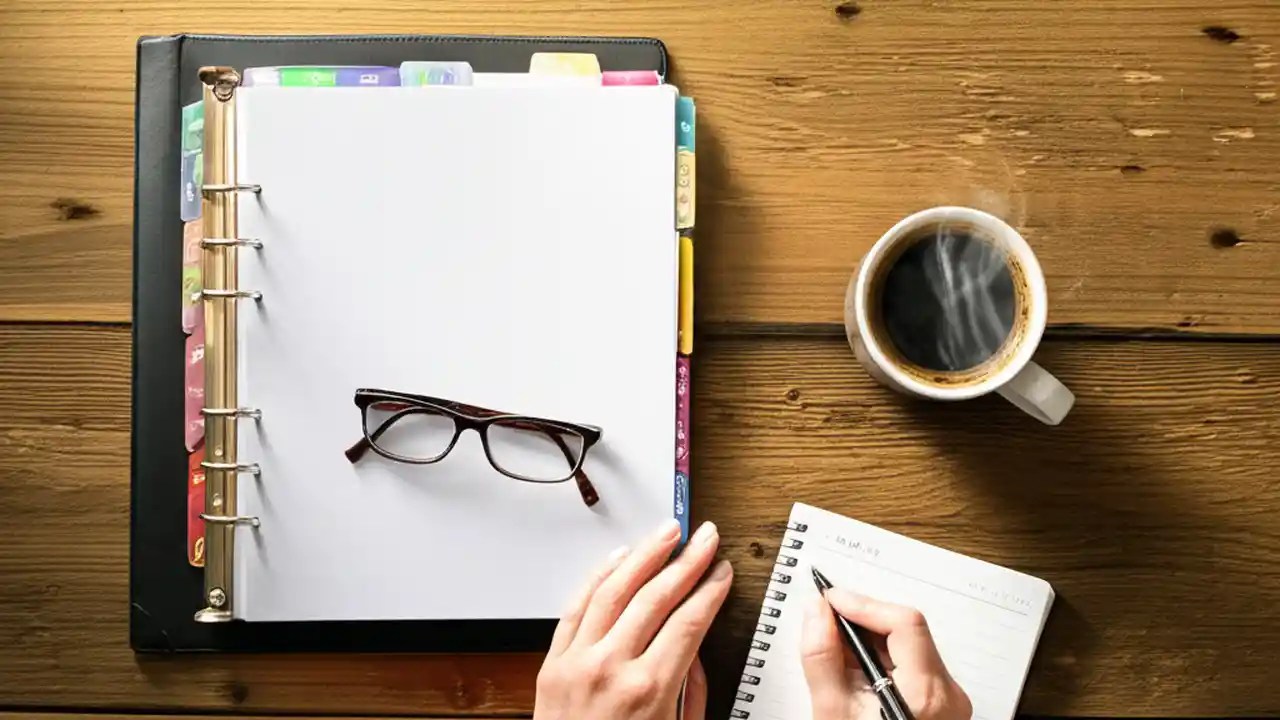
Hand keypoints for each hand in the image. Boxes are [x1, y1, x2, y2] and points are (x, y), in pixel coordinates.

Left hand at [534, 519, 731, 719]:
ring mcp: (577, 663)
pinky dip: (598, 577)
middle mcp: (611, 669)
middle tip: (704, 537)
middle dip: (686, 560)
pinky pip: (576, 607)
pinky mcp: (552, 665)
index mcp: (649, 690)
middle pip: (656, 596)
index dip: (709, 588)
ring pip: (613, 590)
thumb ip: (691, 691)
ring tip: (666, 532)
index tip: (721, 570)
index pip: (688, 620)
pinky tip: (619, 559)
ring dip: (644, 555)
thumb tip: (695, 646)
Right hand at [801, 589, 971, 719]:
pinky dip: (883, 661)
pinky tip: (855, 670)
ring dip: (870, 640)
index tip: (830, 598)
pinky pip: (914, 667)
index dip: (862, 603)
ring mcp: (950, 703)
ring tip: (835, 647)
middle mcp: (949, 694)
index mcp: (927, 693)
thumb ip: (822, 656)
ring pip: (910, 649)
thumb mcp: (833, 712)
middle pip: (908, 632)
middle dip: (863, 620)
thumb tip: (816, 612)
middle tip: (826, 617)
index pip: (903, 622)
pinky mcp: (944, 708)